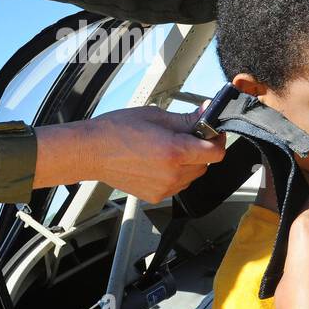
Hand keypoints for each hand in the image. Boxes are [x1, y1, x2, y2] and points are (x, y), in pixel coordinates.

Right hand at [39, 103, 223, 202]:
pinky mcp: (156, 196)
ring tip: (165, 149)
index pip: (216, 152)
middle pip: (205, 164)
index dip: (217, 139)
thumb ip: (185, 119)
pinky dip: (174, 174)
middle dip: (200, 149)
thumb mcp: (156, 116)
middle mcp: (173, 173)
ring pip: (192, 176)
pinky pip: (177, 184)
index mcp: (175, 151)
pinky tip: (156, 162)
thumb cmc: (117, 131)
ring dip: (188, 163)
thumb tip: (206, 113)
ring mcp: (165, 188)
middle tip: (183, 136)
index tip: (212, 132)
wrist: (92, 152)